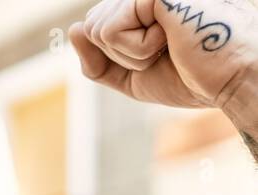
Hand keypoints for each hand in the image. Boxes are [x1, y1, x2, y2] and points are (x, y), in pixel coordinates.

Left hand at [70, 0, 257, 126]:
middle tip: (165, 52)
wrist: (231, 77)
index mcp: (142, 5)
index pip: (94, 30)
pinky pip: (109, 31)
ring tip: (170, 44)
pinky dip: (136, 49)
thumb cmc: (191, 75)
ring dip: (130, 54)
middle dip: (120, 55)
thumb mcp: (132, 75)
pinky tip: (171, 37)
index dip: (116, 56)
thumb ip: (97, 59)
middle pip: (91, 28)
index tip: (161, 56)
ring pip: (97, 30)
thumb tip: (73, 30)